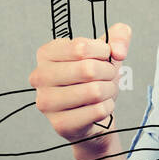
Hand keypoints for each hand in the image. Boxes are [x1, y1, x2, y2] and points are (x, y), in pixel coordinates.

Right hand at [28, 23, 130, 149]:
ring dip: (109, 91)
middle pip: (88, 69)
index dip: (103, 52)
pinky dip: (108, 107)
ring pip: (94, 92)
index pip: (81, 47)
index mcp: (46, 54)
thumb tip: (118, 50)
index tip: (105, 57)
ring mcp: (47, 102)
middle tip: (108, 77)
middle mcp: (40, 77)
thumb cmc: (94, 80)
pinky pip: (97, 111)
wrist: (92, 115)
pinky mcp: (60, 123)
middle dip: (108, 73)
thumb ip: (119, 36)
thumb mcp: (106, 52)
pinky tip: (101, 106)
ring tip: (105, 91)